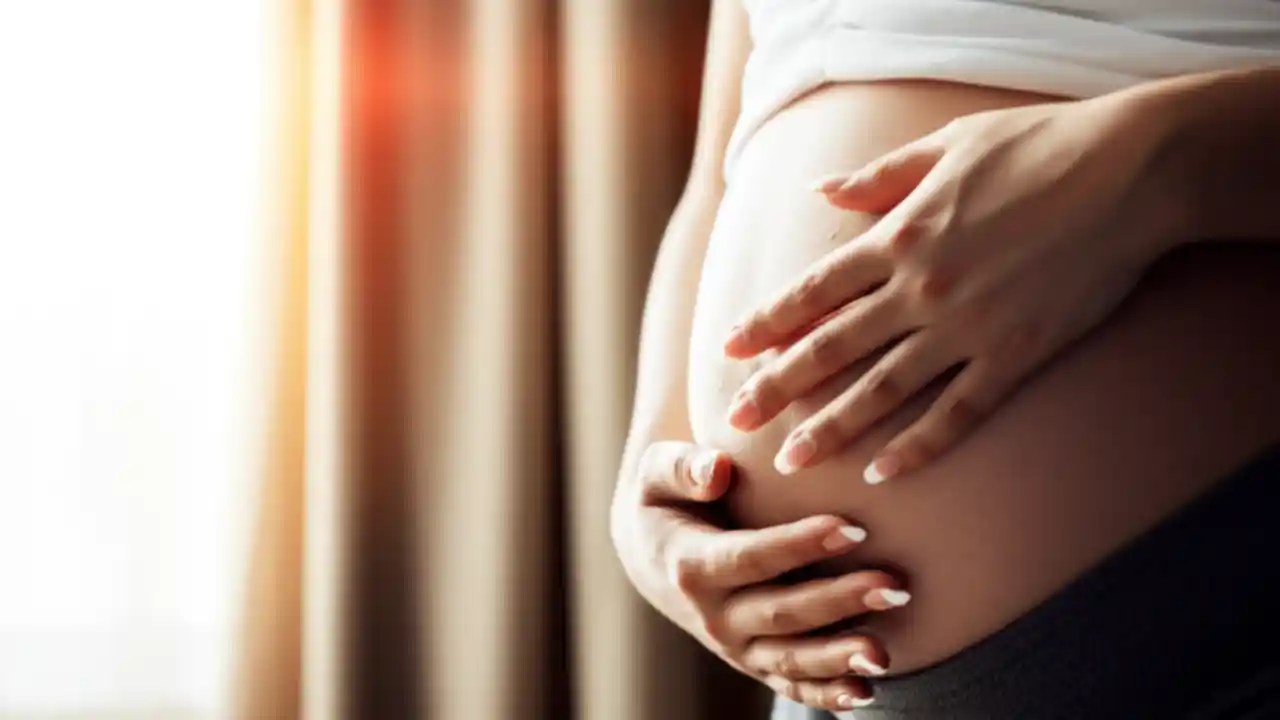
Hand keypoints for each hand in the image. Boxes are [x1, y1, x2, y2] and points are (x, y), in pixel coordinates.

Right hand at [611, 441, 911, 710]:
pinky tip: (866, 693)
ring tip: (883, 653)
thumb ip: (682, 467)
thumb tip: (718, 469)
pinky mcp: (752, 662)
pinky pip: (789, 684)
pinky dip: (825, 693)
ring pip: (789, 659)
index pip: (751, 557)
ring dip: (838, 658)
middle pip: (781, 613)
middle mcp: (712, 615)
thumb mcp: (656, 475)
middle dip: (839, 601)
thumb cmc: (665, 501)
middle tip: (895, 586)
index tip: (853, 527)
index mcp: (692, 565)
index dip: (799, 545)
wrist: (650, 557)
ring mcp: (734, 645)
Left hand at [721, 97, 1182, 482]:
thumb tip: (820, 191)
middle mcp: (919, 288)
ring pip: (881, 389)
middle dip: (776, 386)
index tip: (728, 349)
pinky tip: (883, 473)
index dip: (766, 323)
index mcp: (897, 236)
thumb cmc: (1036, 147)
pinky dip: (918, 446)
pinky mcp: (1015, 355)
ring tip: (789, 460)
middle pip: (831, 347)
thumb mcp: (945, 147)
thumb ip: (877, 178)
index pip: (813, 290)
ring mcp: (966, 327)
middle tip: (735, 420)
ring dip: (830, 428)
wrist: (1130, 172)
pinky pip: (956, 412)